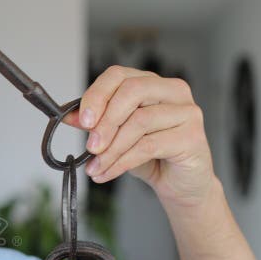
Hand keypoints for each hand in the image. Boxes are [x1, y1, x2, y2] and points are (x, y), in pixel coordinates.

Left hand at [64, 65, 215, 208]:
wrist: (179, 183)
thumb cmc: (151, 156)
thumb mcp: (116, 137)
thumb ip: (95, 123)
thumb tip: (68, 116)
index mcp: (151, 83)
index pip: (118, 75)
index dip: (97, 95)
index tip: (82, 121)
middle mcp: (173, 91)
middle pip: (132, 92)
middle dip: (105, 121)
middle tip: (90, 147)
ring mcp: (187, 112)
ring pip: (139, 122)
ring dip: (111, 149)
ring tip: (95, 167)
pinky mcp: (192, 137)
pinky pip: (149, 146)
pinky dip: (122, 162)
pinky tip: (108, 173)